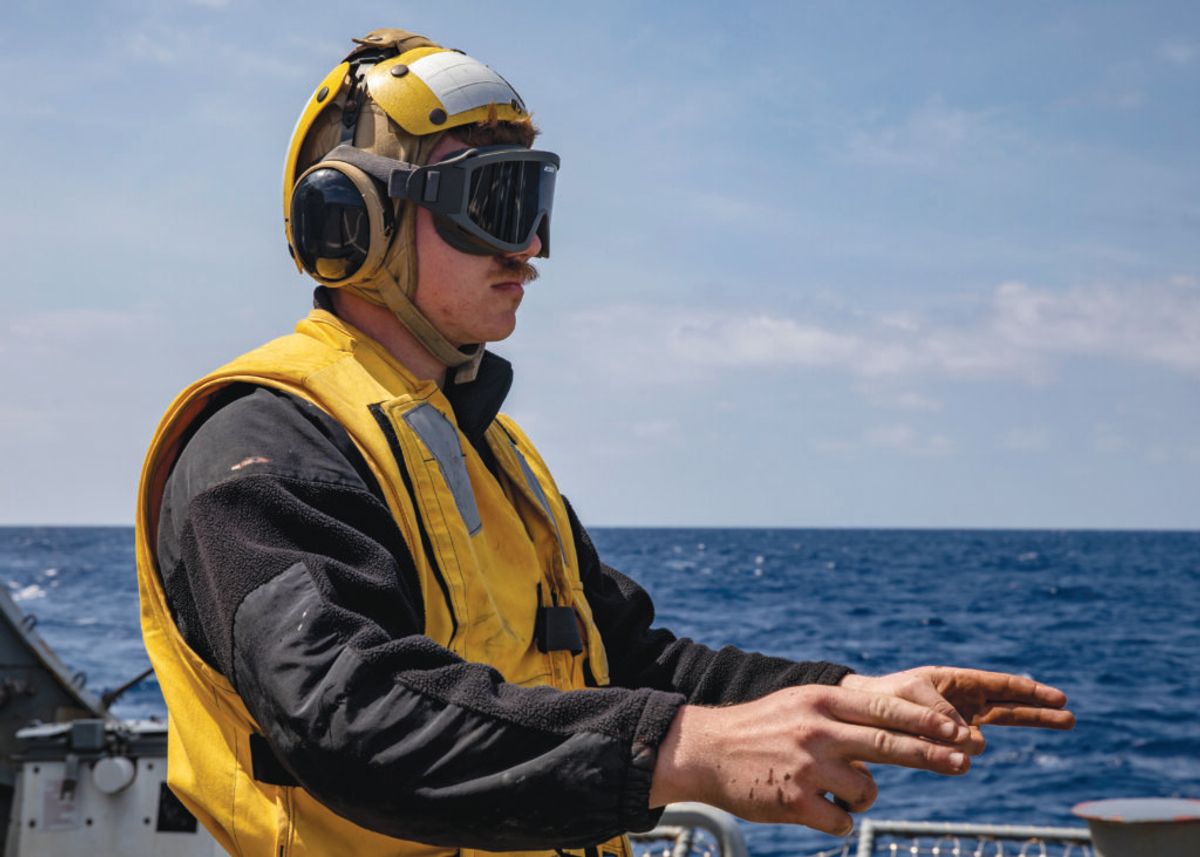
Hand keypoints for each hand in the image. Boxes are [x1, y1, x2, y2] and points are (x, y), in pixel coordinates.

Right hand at [649, 684, 973, 835]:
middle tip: (965, 762)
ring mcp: (806, 766)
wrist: (705, 751)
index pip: (883, 709)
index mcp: (820, 700)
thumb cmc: (761, 728)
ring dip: (862, 796)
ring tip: (835, 790)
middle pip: (888, 745)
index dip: (923, 721)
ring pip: (867, 790)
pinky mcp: (794, 800)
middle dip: (932, 755)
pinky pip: (840, 820)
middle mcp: (817, 730)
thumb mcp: (800, 704)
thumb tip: (898, 727)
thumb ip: (843, 713)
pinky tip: (814, 807)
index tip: (955, 730)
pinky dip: (836, 818)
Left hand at [840, 667, 1074, 753]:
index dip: (1028, 690)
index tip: (1057, 696)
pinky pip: (967, 746)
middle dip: (1039, 709)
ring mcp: (957, 722)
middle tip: (1071, 715)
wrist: (859, 712)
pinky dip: (973, 749)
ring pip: (998, 725)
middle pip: (1009, 705)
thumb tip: (973, 742)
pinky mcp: (945, 743)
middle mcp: (962, 701)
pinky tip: (974, 753)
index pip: (998, 685)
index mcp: (955, 681)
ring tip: (1062, 724)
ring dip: (1026, 724)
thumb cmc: (884, 696)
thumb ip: (939, 715)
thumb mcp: (909, 696)